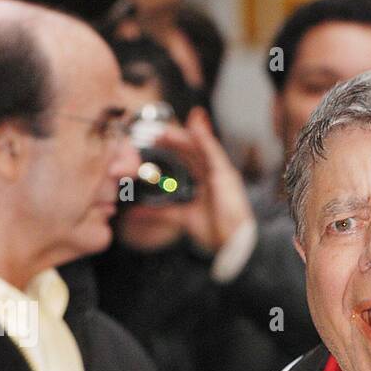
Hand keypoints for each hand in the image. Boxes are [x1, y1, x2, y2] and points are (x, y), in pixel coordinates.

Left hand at [156, 106, 255, 252]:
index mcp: (206, 182)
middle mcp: (214, 174)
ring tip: (165, 129)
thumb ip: (161, 212)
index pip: (187, 158)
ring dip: (183, 135)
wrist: (233, 244)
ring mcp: (221, 172)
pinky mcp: (226, 174)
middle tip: (154, 131)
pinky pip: (214, 151)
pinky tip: (194, 126)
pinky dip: (204, 137)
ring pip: (200, 146)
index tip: (153, 141)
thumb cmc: (216, 232)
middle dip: (173, 138)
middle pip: (192, 149)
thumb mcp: (182, 218)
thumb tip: (137, 212)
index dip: (172, 147)